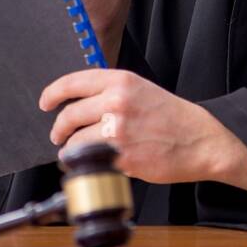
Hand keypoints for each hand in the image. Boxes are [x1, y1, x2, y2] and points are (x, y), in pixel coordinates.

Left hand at [40, 68, 246, 193]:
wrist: (201, 140)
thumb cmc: (173, 117)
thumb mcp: (142, 91)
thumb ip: (111, 92)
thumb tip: (78, 103)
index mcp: (122, 82)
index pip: (73, 82)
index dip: (53, 93)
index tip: (46, 102)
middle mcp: (117, 103)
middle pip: (68, 115)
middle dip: (59, 128)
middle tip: (59, 135)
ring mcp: (117, 131)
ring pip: (74, 142)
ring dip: (72, 150)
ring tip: (82, 152)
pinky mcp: (120, 157)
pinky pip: (89, 162)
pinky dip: (88, 164)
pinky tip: (99, 162)